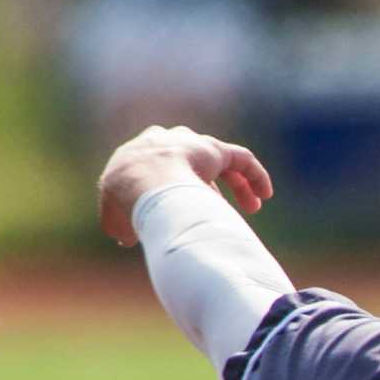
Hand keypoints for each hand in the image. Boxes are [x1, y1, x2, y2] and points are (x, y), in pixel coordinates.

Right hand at [97, 125, 274, 247]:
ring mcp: (190, 143)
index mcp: (139, 153)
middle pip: (192, 163)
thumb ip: (120, 224)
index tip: (179, 212)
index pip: (160, 167)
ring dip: (237, 184)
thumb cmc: (126, 205)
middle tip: (214, 210)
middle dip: (205, 185)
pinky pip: (241, 158)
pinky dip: (255, 175)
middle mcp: (165, 141)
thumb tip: (124, 238)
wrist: (143, 184)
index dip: (171, 188)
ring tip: (251, 207)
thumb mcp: (115, 218)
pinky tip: (265, 195)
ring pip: (220, 160)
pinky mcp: (214, 150)